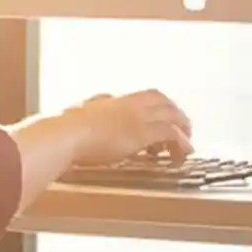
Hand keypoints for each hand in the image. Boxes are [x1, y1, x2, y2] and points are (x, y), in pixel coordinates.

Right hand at [62, 90, 193, 165]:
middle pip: (163, 101)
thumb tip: (80, 113)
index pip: (145, 97)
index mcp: (114, 102)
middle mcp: (129, 105)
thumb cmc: (65, 131)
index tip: (162, 118)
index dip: (158, 107)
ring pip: (172, 115)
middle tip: (183, 129)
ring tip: (187, 145)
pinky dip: (181, 144)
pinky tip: (183, 154)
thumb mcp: (77, 117)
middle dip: (176, 114)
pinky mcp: (143, 132)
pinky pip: (171, 134)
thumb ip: (85, 114)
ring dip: (183, 129)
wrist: (65, 135)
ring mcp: (137, 117)